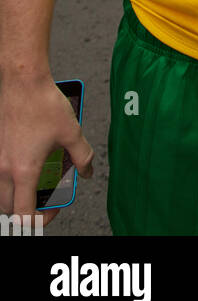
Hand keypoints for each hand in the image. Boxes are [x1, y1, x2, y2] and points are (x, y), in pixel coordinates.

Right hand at [0, 76, 93, 224]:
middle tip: (43, 200)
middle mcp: (4, 169)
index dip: (39, 220)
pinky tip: (22, 165)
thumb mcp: (71, 132)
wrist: (23, 80)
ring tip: (32, 186)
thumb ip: (82, 156)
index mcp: (23, 171)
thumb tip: (87, 172)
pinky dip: (7, 179)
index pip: (23, 214)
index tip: (52, 209)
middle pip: (8, 208)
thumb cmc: (44, 103)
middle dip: (25, 211)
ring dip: (14, 197)